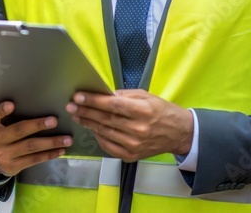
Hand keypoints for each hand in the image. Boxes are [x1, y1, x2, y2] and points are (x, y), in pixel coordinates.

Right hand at [0, 101, 73, 176]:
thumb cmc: (0, 134)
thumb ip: (6, 115)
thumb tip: (36, 100)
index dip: (1, 110)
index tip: (11, 104)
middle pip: (18, 131)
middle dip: (37, 125)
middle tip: (54, 120)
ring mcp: (3, 155)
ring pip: (30, 146)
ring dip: (51, 142)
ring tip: (67, 139)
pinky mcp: (12, 166)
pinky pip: (34, 159)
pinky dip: (49, 155)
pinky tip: (60, 150)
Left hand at [67, 90, 192, 161]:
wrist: (179, 134)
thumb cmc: (162, 111)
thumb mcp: (146, 96)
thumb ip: (123, 96)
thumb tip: (102, 94)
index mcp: (143, 111)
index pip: (113, 105)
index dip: (93, 101)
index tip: (78, 96)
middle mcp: (138, 129)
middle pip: (105, 119)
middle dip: (85, 111)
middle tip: (71, 106)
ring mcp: (134, 145)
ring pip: (104, 132)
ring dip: (88, 123)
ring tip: (77, 115)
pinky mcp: (131, 155)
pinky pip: (108, 146)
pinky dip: (98, 136)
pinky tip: (92, 128)